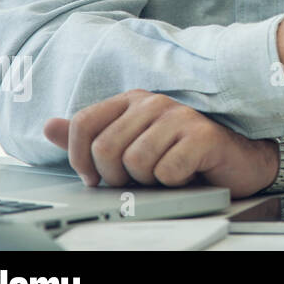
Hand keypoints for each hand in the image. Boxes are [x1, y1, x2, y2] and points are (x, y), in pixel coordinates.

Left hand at [43, 90, 278, 197]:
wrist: (236, 162)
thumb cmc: (182, 154)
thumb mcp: (130, 145)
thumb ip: (89, 136)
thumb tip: (48, 126)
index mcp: (133, 100)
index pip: (83, 123)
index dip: (79, 158)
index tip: (94, 176)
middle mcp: (155, 102)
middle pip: (105, 147)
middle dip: (117, 175)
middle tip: (139, 179)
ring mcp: (180, 116)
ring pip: (135, 162)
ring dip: (148, 180)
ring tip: (165, 174)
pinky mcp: (203, 136)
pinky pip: (166, 171)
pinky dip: (174, 182)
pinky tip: (187, 174)